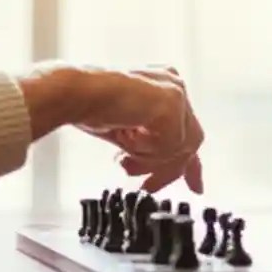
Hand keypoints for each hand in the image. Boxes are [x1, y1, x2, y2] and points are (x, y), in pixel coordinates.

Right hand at [19, 63, 204, 193]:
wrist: (77, 93)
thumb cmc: (91, 108)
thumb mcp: (129, 133)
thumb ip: (152, 146)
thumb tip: (167, 171)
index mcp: (164, 87)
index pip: (189, 130)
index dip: (191, 163)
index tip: (194, 186)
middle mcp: (174, 85)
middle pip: (189, 142)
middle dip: (168, 170)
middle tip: (147, 187)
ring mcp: (175, 92)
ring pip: (179, 147)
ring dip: (147, 160)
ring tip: (122, 155)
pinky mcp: (172, 102)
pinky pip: (169, 145)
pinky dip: (144, 149)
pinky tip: (125, 134)